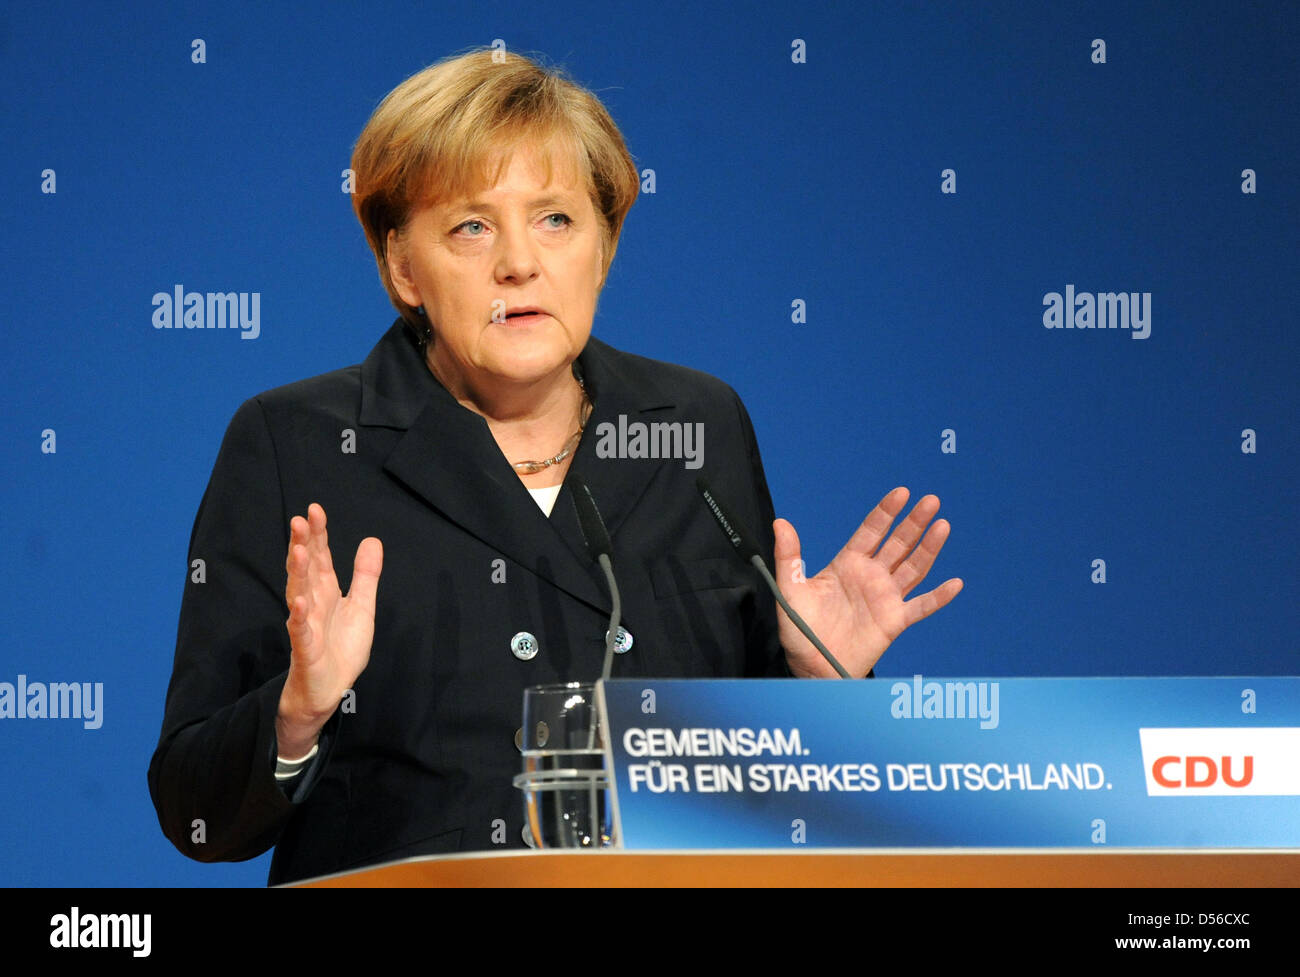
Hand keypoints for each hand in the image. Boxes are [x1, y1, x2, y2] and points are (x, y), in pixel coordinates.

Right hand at [276, 503, 382, 756]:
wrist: (329, 690)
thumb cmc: (341, 648)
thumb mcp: (362, 606)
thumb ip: (366, 575)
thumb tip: (372, 540)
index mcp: (325, 591)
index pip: (321, 557)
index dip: (318, 534)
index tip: (315, 509)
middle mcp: (312, 603)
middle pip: (306, 569)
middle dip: (303, 545)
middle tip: (299, 520)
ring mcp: (306, 626)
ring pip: (299, 595)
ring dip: (298, 574)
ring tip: (299, 551)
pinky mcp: (306, 650)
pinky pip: (300, 632)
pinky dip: (299, 617)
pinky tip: (299, 603)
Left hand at [774, 487, 961, 677]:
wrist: (812, 667)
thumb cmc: (800, 629)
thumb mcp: (790, 590)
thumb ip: (789, 557)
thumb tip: (780, 522)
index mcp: (847, 564)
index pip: (871, 531)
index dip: (886, 512)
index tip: (901, 493)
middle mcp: (870, 576)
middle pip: (898, 543)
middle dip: (914, 522)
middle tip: (930, 500)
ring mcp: (885, 598)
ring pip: (913, 568)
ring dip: (929, 548)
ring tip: (942, 525)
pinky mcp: (895, 621)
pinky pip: (921, 607)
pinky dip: (939, 597)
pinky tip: (955, 583)